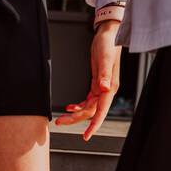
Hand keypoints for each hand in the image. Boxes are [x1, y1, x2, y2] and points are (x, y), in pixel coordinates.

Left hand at [56, 21, 123, 140]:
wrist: (108, 35)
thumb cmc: (108, 45)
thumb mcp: (104, 59)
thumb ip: (104, 74)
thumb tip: (104, 89)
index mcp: (110, 88)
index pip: (101, 111)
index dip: (94, 125)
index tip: (87, 136)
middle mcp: (107, 91)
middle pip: (91, 111)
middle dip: (76, 119)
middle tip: (60, 122)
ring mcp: (102, 89)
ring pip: (88, 108)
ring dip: (75, 114)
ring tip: (61, 118)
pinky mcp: (97, 84)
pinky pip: (87, 100)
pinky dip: (78, 105)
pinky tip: (69, 107)